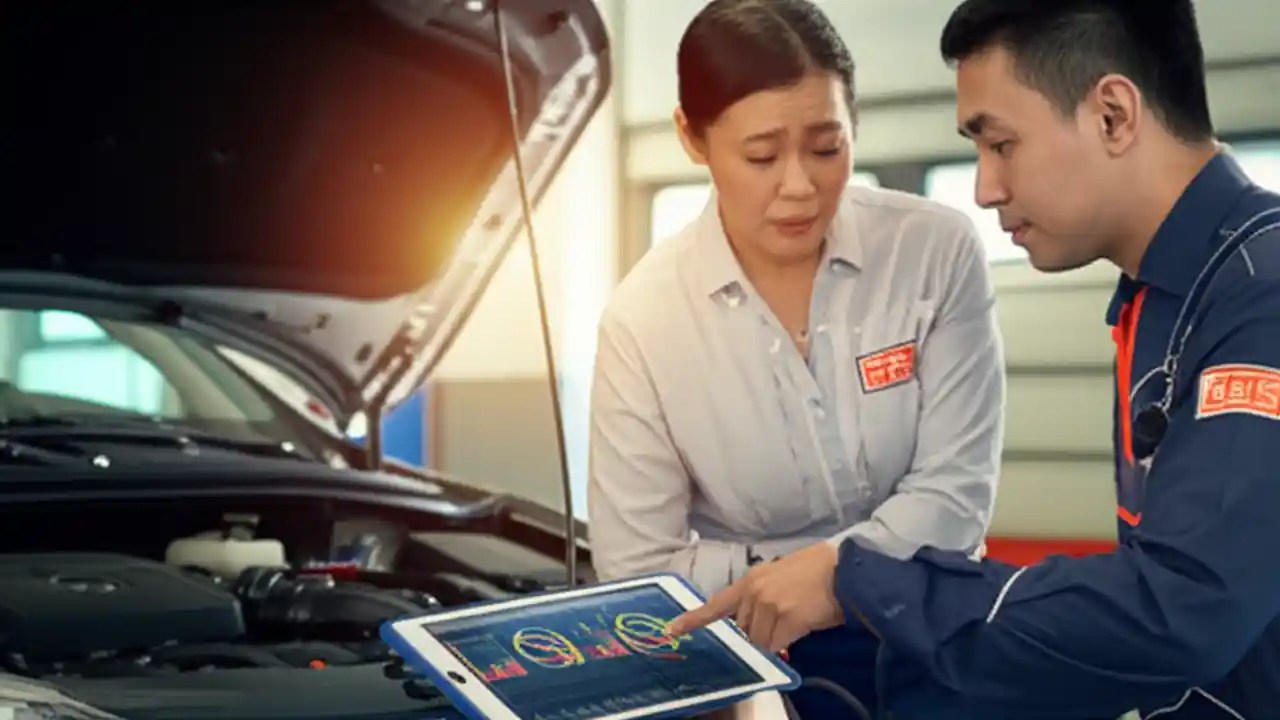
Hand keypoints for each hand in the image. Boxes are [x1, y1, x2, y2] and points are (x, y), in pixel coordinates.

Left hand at [667, 542, 843, 651]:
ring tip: (798, 618)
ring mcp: (768, 605)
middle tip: (786, 619)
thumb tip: (758, 627)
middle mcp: (754, 592)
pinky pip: (777, 645)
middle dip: (761, 633)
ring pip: (761, 641)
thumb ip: (762, 598)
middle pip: (745, 631)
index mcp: (751, 580)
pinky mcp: (786, 618)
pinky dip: (788, 643)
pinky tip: (803, 626)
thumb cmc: (817, 571)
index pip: (717, 603)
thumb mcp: (780, 577)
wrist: (844, 568)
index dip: (694, 619)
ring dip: (777, 639)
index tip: (672, 629)